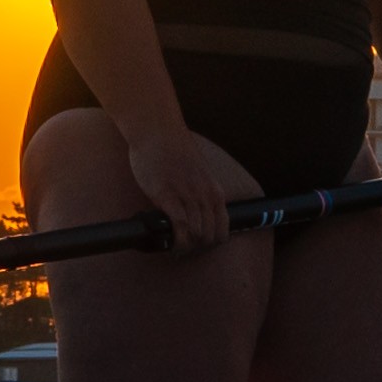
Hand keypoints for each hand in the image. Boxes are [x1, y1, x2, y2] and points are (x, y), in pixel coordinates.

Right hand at [124, 126, 228, 252]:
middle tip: (183, 249)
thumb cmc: (174, 151)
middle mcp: (205, 195)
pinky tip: (170, 244)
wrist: (158, 131)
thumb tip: (197, 213)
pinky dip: (176, 241)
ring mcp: (188, 196)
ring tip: (175, 248)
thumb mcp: (198, 174)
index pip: (223, 229)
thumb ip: (200, 193)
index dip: (212, 243)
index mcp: (215, 191)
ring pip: (196, 235)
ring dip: (185, 247)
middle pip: (209, 236)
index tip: (199, 246)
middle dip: (197, 248)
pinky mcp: (168, 196)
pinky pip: (179, 227)